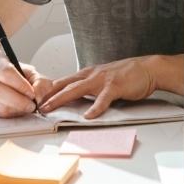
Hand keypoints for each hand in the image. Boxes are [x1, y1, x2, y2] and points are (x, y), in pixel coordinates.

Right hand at [0, 49, 52, 117]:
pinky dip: (8, 114)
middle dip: (18, 101)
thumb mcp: (25, 70)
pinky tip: (14, 110)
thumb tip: (39, 96)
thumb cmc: (6, 72)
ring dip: (15, 109)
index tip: (33, 94)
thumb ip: (38, 80)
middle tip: (31, 106)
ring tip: (25, 108)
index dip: (21, 86)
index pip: (6, 73)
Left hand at [40, 55, 162, 118]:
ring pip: (77, 89)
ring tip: (50, 108)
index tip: (36, 98)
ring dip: (61, 99)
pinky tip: (88, 116)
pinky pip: (103, 99)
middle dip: (48, 95)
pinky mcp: (115, 86)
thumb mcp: (103, 79)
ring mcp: (103, 80)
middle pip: (65, 84)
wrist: (148, 68)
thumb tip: (77, 98)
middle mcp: (92, 75)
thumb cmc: (127, 75)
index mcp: (88, 74)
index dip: (49, 89)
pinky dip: (95, 108)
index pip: (64, 81)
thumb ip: (90, 87)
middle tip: (35, 105)